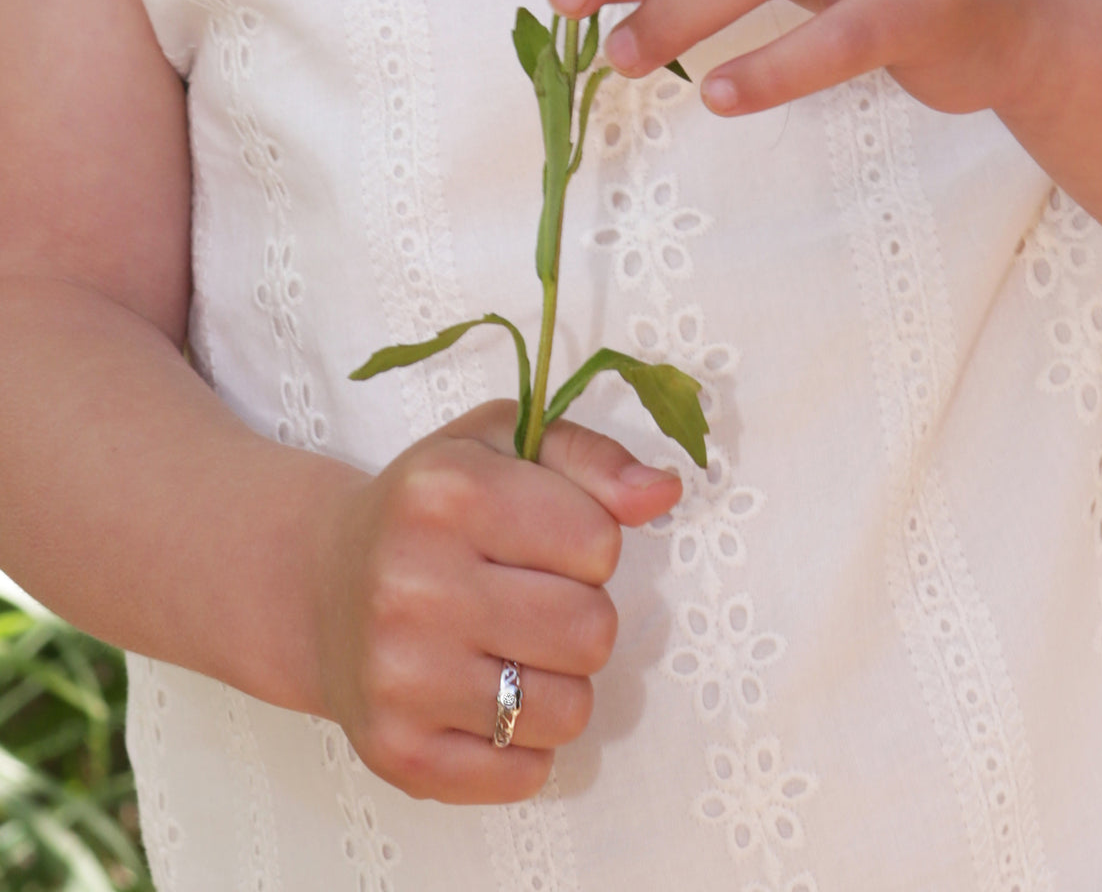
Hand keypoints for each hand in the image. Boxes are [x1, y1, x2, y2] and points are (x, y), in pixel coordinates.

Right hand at [314, 401, 681, 803]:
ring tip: (505, 646)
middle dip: (580, 614)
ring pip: (569, 711)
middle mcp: (412, 583)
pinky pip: (525, 776)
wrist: (320, 581)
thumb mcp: (504, 444)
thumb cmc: (432, 507)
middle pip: (592, 631)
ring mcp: (398, 675)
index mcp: (446, 492)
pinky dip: (522, 744)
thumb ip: (593, 457)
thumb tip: (662, 492)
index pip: (600, 541)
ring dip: (557, 682)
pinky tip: (481, 696)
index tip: (543, 540)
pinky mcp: (395, 751)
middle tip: (528, 597)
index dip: (588, 542)